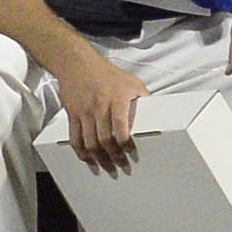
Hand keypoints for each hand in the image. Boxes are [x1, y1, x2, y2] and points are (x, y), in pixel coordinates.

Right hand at [52, 51, 154, 172]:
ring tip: (106, 166)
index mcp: (117, 99)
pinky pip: (75, 137)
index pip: (120, 126)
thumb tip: (158, 111)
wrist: (77, 64)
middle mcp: (99, 106)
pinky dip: (80, 151)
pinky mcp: (73, 114)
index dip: (125, 143)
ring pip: (89, 141)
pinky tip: (87, 158)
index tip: (130, 152)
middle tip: (121, 165)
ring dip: (98, 157)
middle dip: (113, 156)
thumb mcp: (131, 82)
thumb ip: (143, 98)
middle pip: (104, 138)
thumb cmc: (106, 74)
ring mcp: (84, 111)